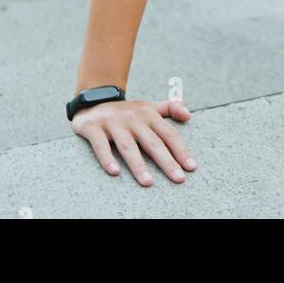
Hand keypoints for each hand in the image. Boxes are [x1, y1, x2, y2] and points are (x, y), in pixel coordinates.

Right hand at [70, 98, 195, 186]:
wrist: (92, 100)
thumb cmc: (126, 111)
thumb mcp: (148, 106)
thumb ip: (169, 108)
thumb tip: (188, 115)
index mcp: (148, 114)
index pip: (168, 134)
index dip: (181, 150)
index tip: (191, 167)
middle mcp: (133, 119)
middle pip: (152, 142)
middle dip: (167, 161)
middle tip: (178, 178)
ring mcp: (113, 123)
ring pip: (128, 147)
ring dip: (138, 165)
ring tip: (148, 182)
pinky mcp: (94, 128)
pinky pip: (100, 145)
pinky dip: (107, 158)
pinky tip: (115, 172)